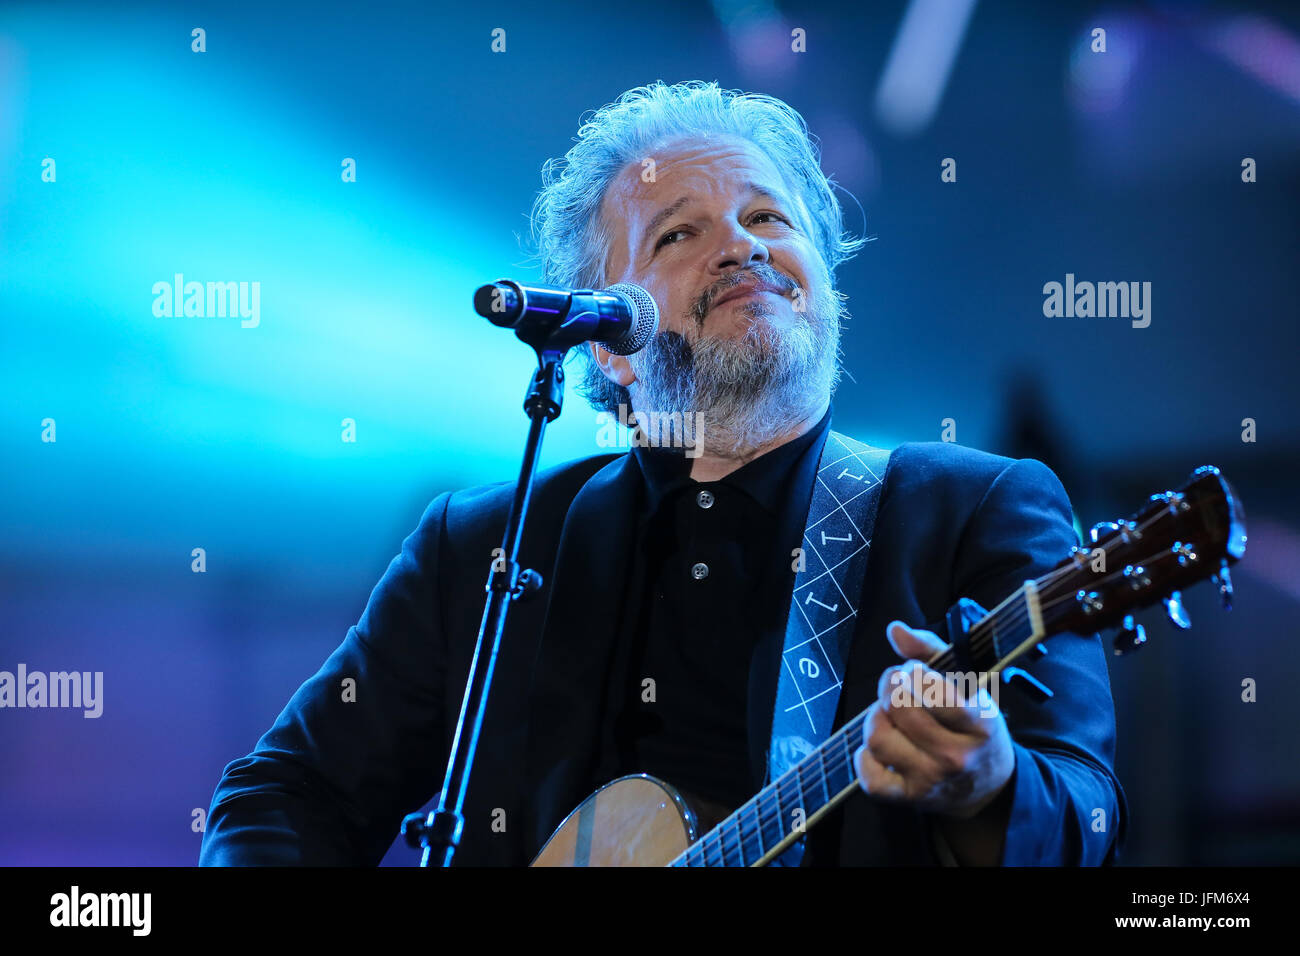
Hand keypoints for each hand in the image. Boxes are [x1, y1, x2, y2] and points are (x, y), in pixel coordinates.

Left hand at [853, 621, 1014, 819]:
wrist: (988, 786)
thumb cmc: (973, 728)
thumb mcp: (969, 686)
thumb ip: (932, 651)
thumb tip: (895, 630)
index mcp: (978, 724)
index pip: (931, 688)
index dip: (912, 670)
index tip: (915, 670)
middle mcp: (955, 756)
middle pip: (897, 707)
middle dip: (890, 686)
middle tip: (897, 686)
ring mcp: (931, 779)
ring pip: (878, 737)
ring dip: (877, 718)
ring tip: (890, 715)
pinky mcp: (909, 798)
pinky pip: (869, 775)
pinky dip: (866, 757)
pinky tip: (882, 747)